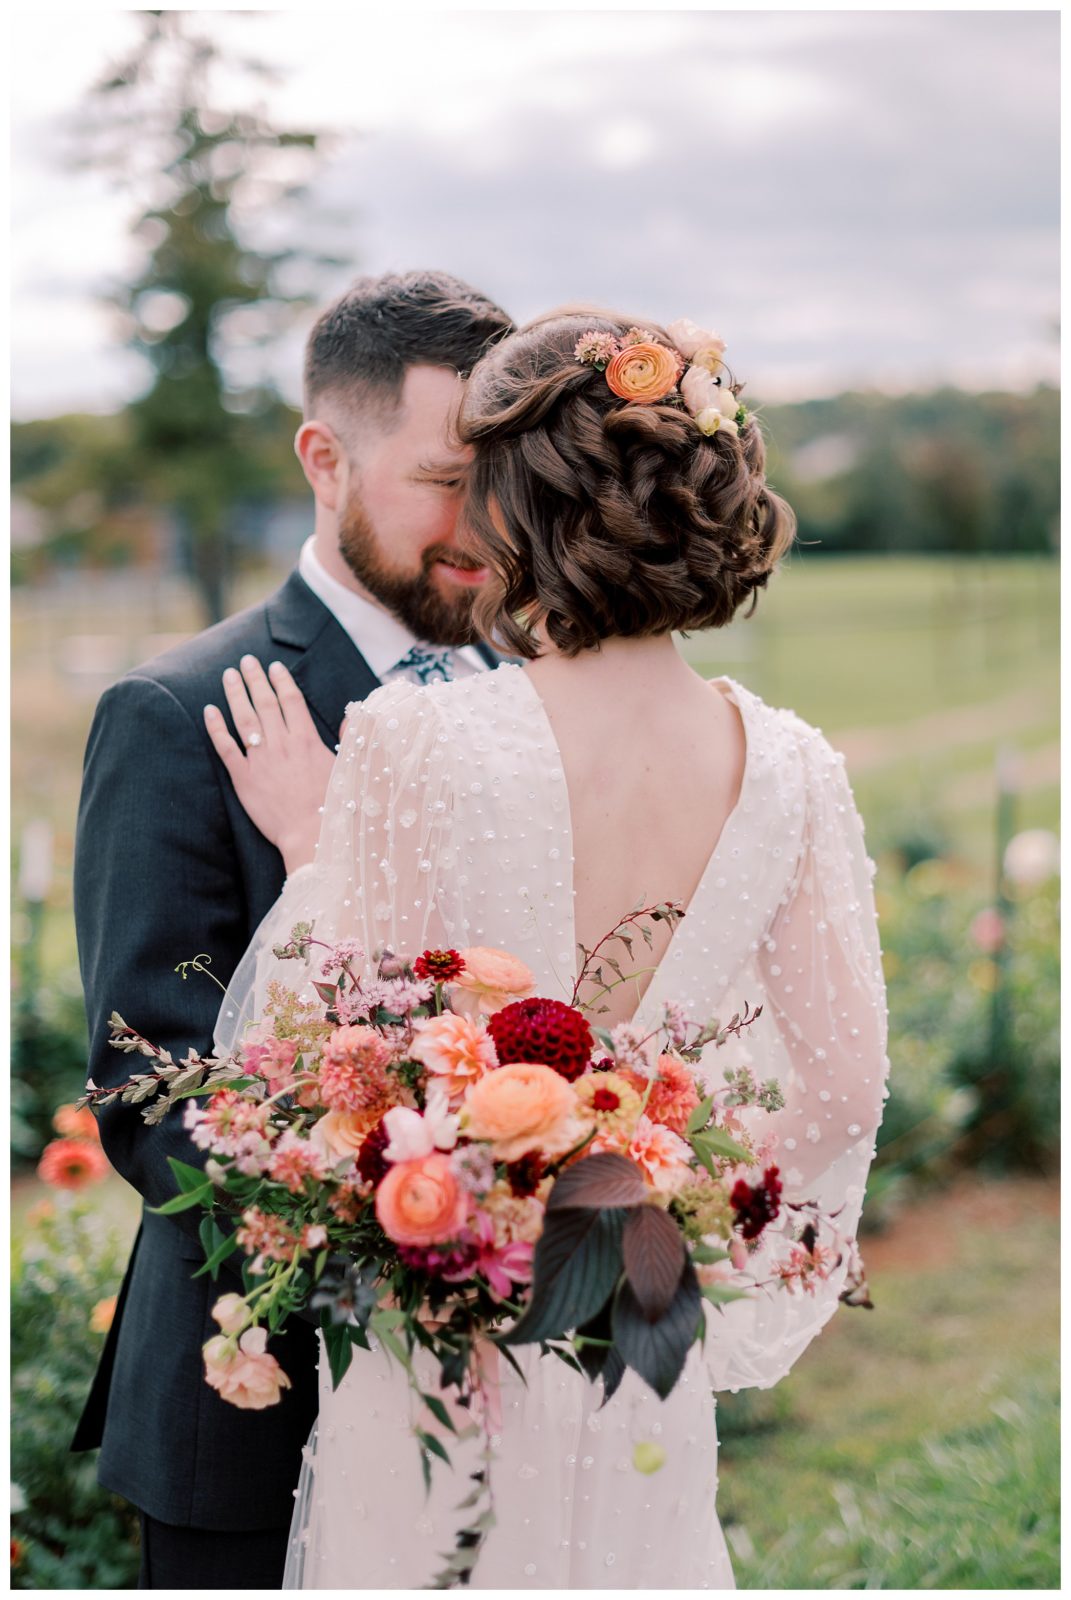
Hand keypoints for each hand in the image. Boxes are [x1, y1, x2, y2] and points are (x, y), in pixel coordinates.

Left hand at [204, 656, 335, 872]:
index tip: (275, 666)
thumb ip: (349, 739)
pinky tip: (208, 711)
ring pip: (244, 719)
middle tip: (246, 660)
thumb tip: (353, 716)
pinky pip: (225, 748)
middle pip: (266, 703)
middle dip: (255, 679)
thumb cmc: (334, 806)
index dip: (282, 681)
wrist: (311, 835)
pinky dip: (215, 728)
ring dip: (235, 694)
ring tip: (228, 675)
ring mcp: (260, 760)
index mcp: (307, 740)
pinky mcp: (244, 778)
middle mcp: (282, 745)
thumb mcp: (348, 768)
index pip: (292, 701)